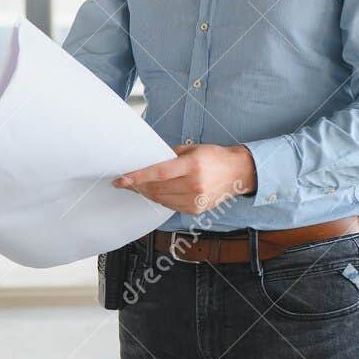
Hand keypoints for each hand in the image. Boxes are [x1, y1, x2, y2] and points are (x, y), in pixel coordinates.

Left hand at [114, 143, 256, 215]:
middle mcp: (194, 185)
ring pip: (160, 199)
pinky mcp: (196, 209)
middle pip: (156, 188)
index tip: (120, 180)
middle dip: (137, 186)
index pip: (158, 173)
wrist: (239, 173)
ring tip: (138, 186)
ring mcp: (195, 200)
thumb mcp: (193, 149)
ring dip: (146, 193)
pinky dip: (160, 199)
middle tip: (126, 182)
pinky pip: (170, 206)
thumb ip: (170, 156)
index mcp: (192, 166)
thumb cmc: (215, 158)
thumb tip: (149, 163)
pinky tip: (156, 192)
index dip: (136, 177)